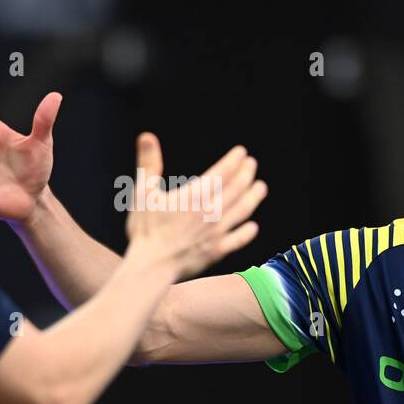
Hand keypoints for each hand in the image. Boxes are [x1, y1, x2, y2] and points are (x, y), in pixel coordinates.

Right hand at [125, 133, 266, 280]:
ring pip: (241, 212)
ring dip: (253, 198)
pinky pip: (237, 240)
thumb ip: (148, 163)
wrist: (152, 266)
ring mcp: (216, 233)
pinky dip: (247, 232)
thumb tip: (146, 136)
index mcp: (195, 196)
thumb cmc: (145, 229)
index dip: (233, 161)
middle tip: (252, 165)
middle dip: (246, 174)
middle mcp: (211, 212)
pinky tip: (253, 226)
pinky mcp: (216, 252)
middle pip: (236, 189)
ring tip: (261, 188)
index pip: (221, 173)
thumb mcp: (143, 192)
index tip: (242, 152)